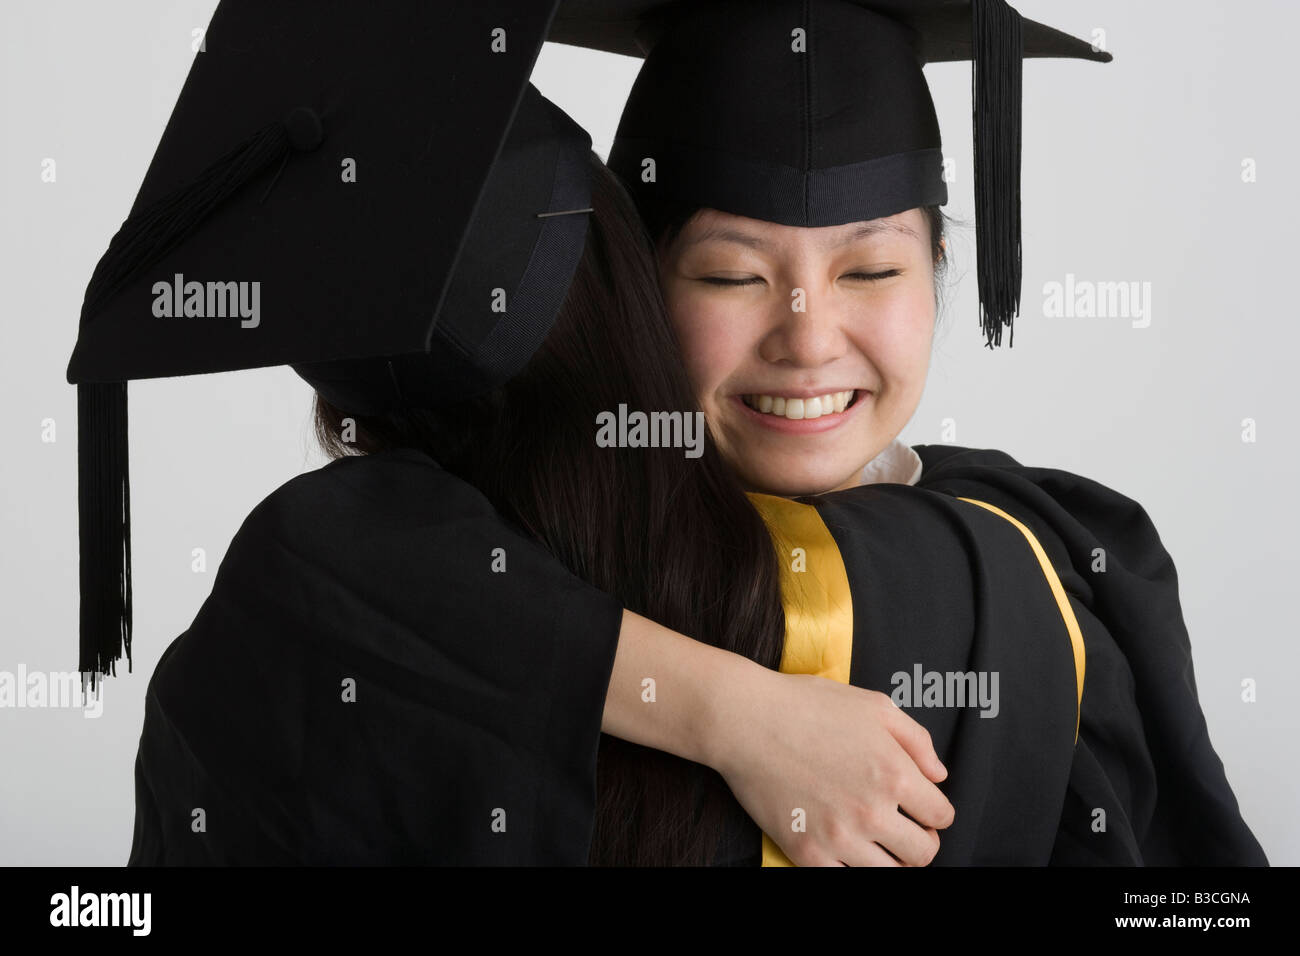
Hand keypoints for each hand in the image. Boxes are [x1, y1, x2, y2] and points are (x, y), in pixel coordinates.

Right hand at [704, 668, 954, 866]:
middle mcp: (872, 811)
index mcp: (895, 773)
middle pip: (923, 852)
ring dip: (891, 860)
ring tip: (877, 843)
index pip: (941, 816)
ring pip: (891, 874)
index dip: (934, 812)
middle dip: (920, 840)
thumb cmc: (806, 705)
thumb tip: (939, 775)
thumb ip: (916, 739)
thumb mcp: (874, 706)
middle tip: (904, 829)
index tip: (921, 809)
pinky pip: (844, 879)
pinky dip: (849, 866)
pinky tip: (844, 849)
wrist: (745, 720)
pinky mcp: (806, 852)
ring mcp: (839, 836)